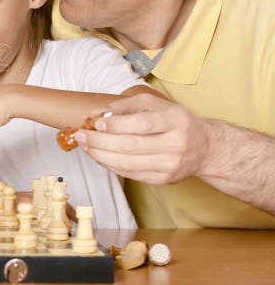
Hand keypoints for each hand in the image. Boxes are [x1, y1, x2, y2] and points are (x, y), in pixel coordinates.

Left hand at [76, 93, 210, 184]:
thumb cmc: (175, 121)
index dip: (116, 124)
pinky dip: (110, 165)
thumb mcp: (155, 104)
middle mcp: (175, 144)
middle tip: (80, 136)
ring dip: (100, 156)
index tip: (96, 122)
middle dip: (99, 141)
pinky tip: (99, 156)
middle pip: (130, 146)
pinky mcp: (163, 180)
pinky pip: (130, 174)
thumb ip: (125, 106)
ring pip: (127, 164)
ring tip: (85, 146)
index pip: (142, 124)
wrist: (205, 148)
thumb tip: (97, 113)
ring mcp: (169, 165)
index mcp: (175, 121)